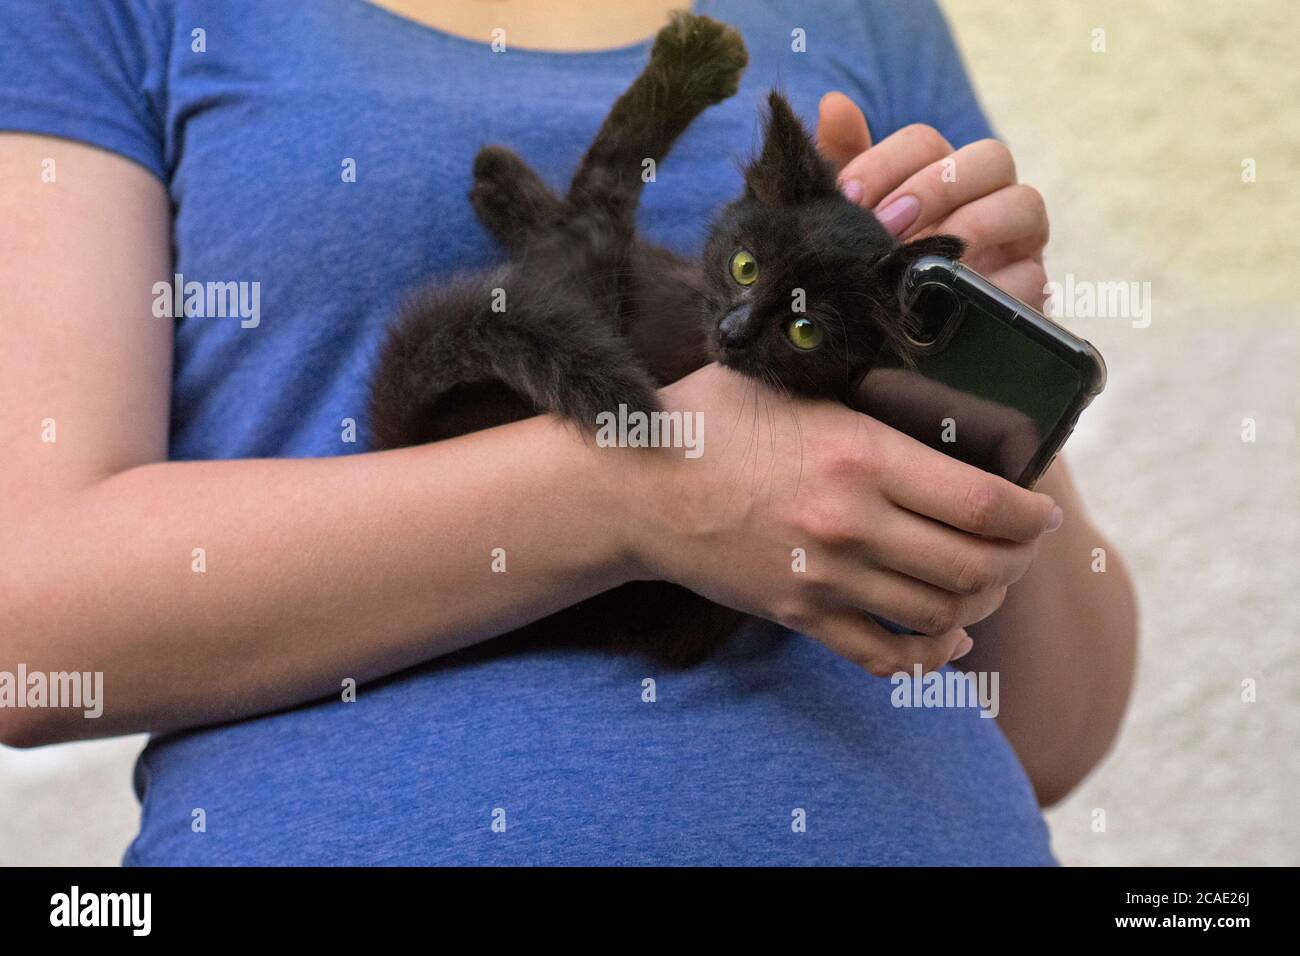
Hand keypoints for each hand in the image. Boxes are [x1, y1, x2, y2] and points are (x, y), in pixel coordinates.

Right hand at [623, 364, 1060, 675]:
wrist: (634, 486)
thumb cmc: (711, 420)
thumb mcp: (792, 385)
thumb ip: (864, 395)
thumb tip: (936, 396)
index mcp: (859, 455)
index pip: (983, 503)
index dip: (1031, 516)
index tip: (1043, 512)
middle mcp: (850, 522)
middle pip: (975, 567)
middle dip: (1016, 562)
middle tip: (1021, 547)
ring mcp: (824, 577)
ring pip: (940, 614)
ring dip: (980, 605)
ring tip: (987, 583)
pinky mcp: (798, 613)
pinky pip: (884, 655)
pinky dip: (928, 655)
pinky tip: (945, 639)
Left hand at [817, 91, 1049, 308]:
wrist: (901, 352)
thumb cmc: (875, 274)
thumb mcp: (851, 223)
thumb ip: (842, 166)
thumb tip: (834, 105)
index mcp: (941, 173)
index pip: (926, 141)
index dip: (887, 162)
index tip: (849, 196)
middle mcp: (988, 197)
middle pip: (990, 157)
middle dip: (934, 187)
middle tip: (886, 224)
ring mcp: (1019, 242)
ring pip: (1025, 202)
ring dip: (973, 225)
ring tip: (924, 256)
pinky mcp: (1032, 291)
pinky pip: (1032, 274)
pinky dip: (995, 282)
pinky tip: (952, 295)